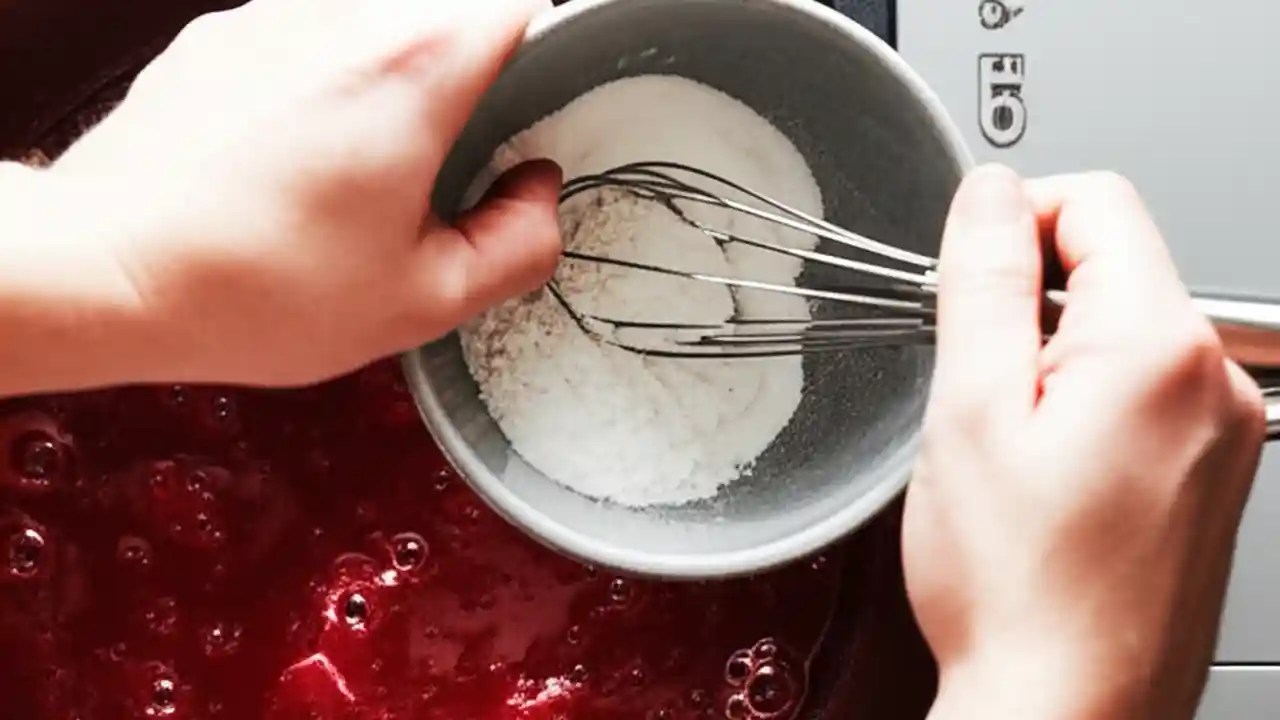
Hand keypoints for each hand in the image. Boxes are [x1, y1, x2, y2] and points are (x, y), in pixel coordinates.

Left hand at [39, 0, 559, 387]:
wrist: (108, 271)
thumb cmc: (257, 287)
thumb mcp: (423, 299)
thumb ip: (517, 245)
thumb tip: (537, 197)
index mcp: (416, 68)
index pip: (522, 3)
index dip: (545, 47)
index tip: (534, 101)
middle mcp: (345, 17)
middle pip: (447, 12)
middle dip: (469, 73)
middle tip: (451, 155)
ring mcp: (273, 16)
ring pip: (376, 22)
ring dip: (395, 77)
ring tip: (367, 165)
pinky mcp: (222, 34)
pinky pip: (307, 36)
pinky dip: (328, 80)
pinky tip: (302, 158)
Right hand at [904, 166, 1264, 718]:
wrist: (1066, 710)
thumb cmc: (1019, 588)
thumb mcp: (971, 411)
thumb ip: (985, 282)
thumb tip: (990, 193)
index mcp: (1161, 347)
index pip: (1094, 202)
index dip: (1013, 222)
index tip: (967, 282)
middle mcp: (1217, 382)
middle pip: (1111, 267)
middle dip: (1029, 303)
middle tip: (977, 390)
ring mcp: (1225, 433)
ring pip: (1121, 334)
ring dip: (1052, 361)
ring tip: (1011, 447)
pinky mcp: (1212, 475)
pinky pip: (1142, 395)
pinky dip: (1084, 409)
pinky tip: (1046, 478)